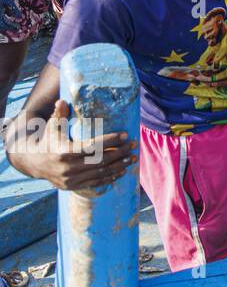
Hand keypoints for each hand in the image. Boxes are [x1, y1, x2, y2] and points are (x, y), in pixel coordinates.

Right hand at [5, 101, 135, 191]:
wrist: (33, 162)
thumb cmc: (47, 140)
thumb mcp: (51, 126)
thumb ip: (59, 114)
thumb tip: (63, 100)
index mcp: (63, 152)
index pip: (92, 146)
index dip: (110, 140)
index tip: (126, 134)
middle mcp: (67, 167)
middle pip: (100, 160)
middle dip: (120, 152)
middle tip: (134, 145)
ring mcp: (70, 179)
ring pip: (100, 173)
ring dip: (119, 166)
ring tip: (132, 158)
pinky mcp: (72, 186)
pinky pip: (95, 183)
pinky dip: (110, 178)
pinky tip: (122, 171)